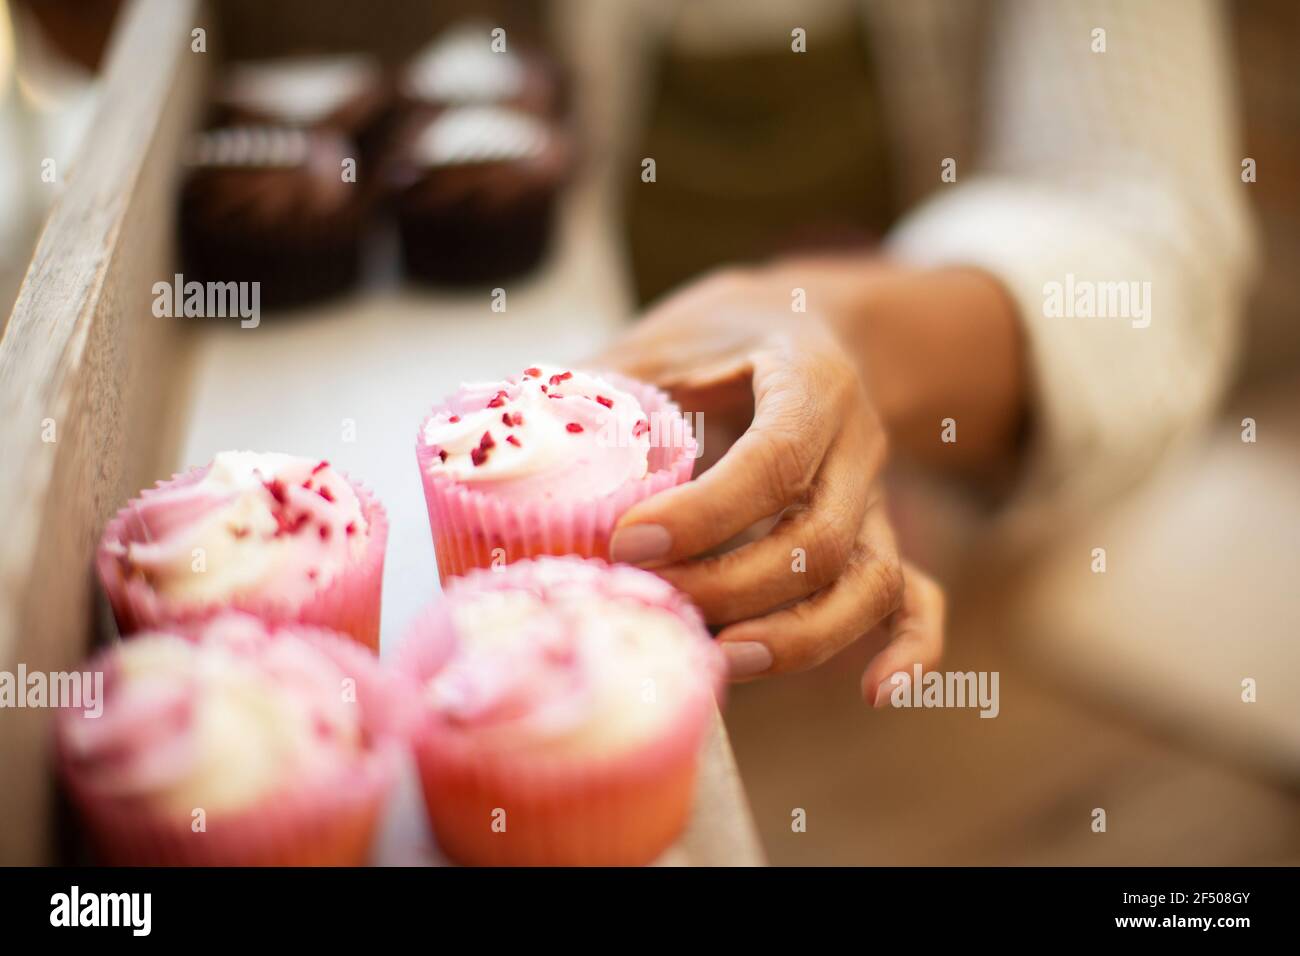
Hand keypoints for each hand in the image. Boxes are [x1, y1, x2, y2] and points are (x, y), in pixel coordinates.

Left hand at [591, 267, 944, 701]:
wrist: (812, 324)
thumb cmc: (726, 333)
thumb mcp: (666, 336)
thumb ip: (602, 387)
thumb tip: (505, 441)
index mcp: (809, 380)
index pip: (776, 458)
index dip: (705, 514)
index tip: (627, 543)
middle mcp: (857, 443)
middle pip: (820, 540)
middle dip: (731, 587)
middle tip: (651, 604)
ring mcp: (876, 495)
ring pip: (867, 581)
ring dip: (799, 634)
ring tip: (723, 661)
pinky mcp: (878, 532)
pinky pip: (915, 594)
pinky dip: (911, 645)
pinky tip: (878, 692)